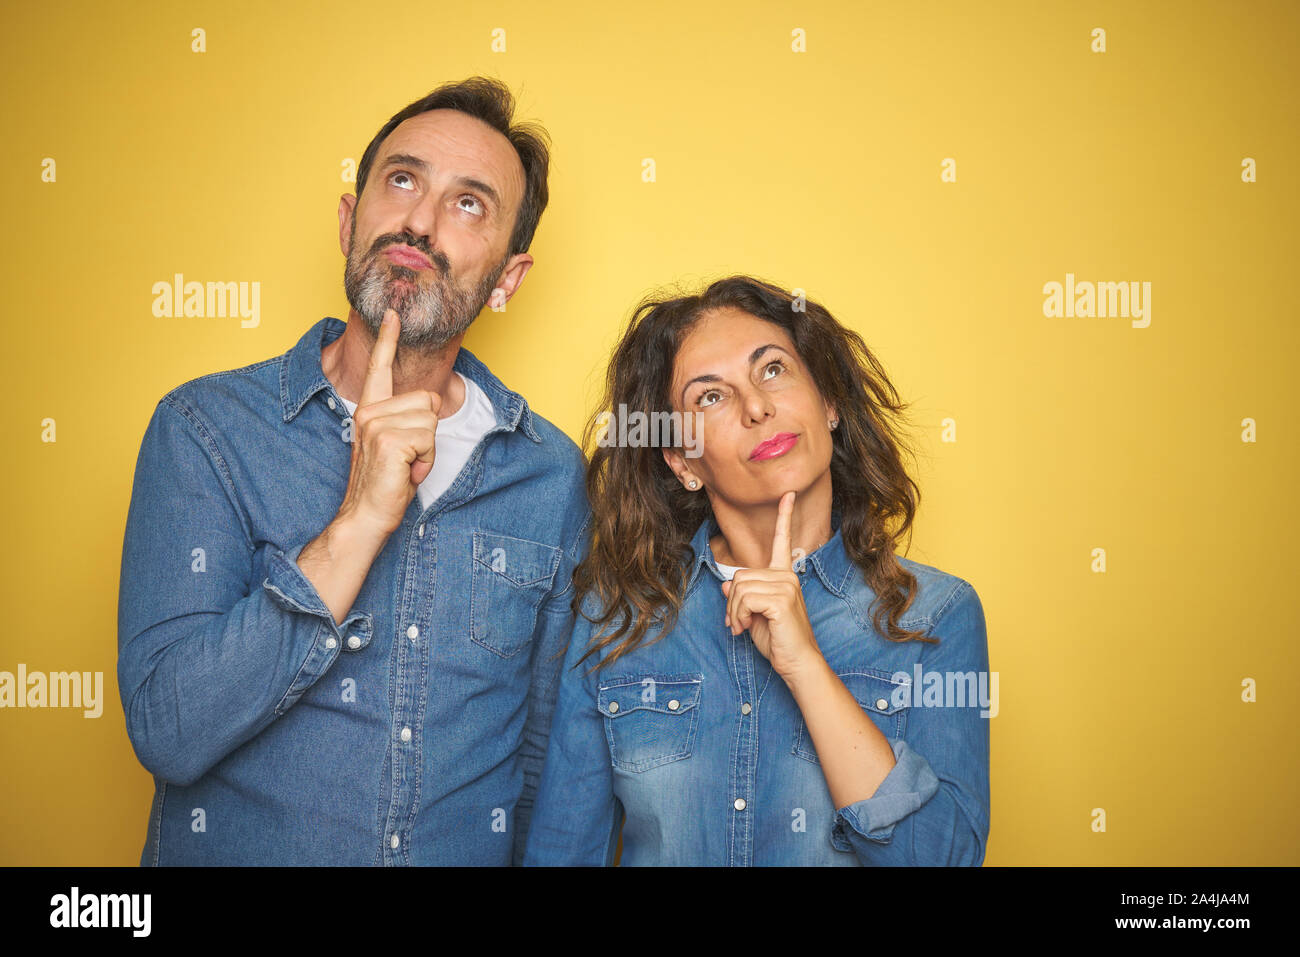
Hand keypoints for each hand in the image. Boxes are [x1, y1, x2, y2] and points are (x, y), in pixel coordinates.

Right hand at [336, 309, 440, 536]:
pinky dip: (425, 460)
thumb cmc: (385, 484)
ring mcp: (376, 423)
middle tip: (408, 458)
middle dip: (429, 434)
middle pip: (427, 400)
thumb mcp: (395, 445)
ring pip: (431, 421)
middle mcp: (369, 411)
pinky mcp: (388, 439)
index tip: (393, 313)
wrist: (367, 515)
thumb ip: (404, 421)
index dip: (388, 339)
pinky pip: (429, 438)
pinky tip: (406, 472)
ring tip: (405, 466)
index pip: (379, 368)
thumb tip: (427, 407)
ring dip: (427, 449)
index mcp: (370, 410)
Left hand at [720, 490, 823, 680]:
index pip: (782, 541)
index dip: (784, 516)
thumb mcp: (752, 614)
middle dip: (731, 602)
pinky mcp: (781, 599)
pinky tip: (747, 627)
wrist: (796, 663)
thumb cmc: (777, 640)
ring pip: (739, 587)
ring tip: (742, 627)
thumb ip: (741, 596)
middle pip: (740, 575)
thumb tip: (727, 582)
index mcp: (784, 576)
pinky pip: (744, 598)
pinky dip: (738, 616)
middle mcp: (787, 576)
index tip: (787, 493)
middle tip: (736, 622)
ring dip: (734, 612)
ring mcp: (786, 586)